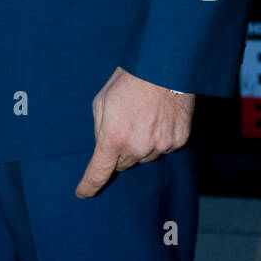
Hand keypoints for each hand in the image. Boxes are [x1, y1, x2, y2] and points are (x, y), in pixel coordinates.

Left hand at [74, 66, 194, 198]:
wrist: (164, 67)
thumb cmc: (128, 81)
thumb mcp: (101, 102)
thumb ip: (101, 129)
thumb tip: (105, 145)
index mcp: (113, 139)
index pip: (98, 173)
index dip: (89, 186)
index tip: (83, 193)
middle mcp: (137, 148)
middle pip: (123, 164)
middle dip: (119, 152)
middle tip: (123, 127)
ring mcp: (160, 147)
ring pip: (144, 157)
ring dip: (140, 145)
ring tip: (143, 116)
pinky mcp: (178, 141)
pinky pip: (164, 148)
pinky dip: (159, 138)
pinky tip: (159, 118)